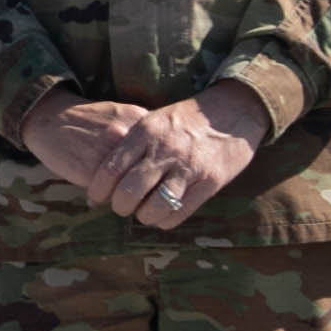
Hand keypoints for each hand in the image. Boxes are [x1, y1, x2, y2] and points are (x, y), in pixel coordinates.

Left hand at [34, 85, 264, 231]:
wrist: (234, 111)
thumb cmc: (186, 120)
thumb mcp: (155, 120)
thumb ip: (131, 143)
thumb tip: (104, 173)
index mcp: (146, 132)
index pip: (110, 168)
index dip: (99, 189)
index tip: (96, 197)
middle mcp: (165, 150)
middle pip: (129, 192)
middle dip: (120, 206)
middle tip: (122, 206)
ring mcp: (188, 168)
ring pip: (154, 208)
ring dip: (144, 216)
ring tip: (144, 212)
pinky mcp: (209, 182)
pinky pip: (179, 213)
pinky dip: (166, 220)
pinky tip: (163, 215)